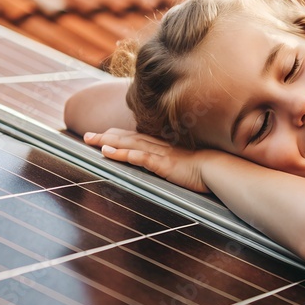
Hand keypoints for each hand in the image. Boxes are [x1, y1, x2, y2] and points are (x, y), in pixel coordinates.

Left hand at [83, 128, 212, 192]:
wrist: (219, 169)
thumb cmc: (206, 169)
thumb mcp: (186, 164)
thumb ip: (175, 163)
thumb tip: (169, 167)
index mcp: (164, 147)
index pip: (136, 137)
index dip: (118, 135)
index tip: (103, 134)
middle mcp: (159, 147)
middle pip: (127, 138)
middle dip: (106, 136)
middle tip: (86, 136)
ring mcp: (160, 154)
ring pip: (129, 144)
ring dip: (108, 142)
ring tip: (90, 140)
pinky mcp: (162, 164)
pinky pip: (138, 157)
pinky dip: (122, 153)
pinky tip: (108, 152)